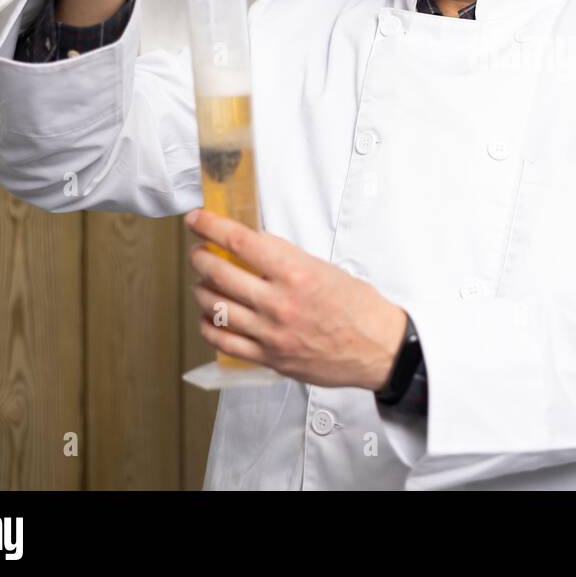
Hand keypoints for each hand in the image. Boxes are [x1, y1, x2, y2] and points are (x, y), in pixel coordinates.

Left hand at [184, 208, 408, 389]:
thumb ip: (286, 260)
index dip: (211, 226)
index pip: (240, 242)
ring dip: (201, 289)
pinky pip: (222, 340)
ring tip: (204, 282)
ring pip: (214, 306)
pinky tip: (210, 315)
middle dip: (200, 256)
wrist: (378, 348)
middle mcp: (279, 302)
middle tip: (199, 251)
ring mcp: (270, 332)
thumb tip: (253, 248)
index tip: (197, 219)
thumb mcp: (325, 269)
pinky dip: (209, 324)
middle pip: (218, 272)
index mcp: (296, 273)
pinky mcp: (268, 356)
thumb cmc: (358, 308)